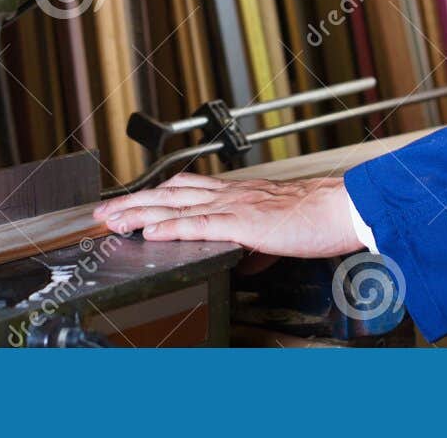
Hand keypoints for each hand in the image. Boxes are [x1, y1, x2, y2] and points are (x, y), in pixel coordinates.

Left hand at [92, 174, 364, 257]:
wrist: (343, 208)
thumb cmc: (318, 217)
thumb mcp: (278, 229)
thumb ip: (255, 240)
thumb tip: (246, 255)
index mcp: (238, 195)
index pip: (185, 190)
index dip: (154, 195)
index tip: (129, 202)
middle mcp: (231, 194)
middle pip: (170, 194)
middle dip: (133, 202)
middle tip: (103, 211)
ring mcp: (235, 206)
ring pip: (177, 206)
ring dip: (141, 213)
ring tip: (114, 220)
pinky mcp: (244, 223)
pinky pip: (201, 225)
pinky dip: (173, 228)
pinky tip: (152, 233)